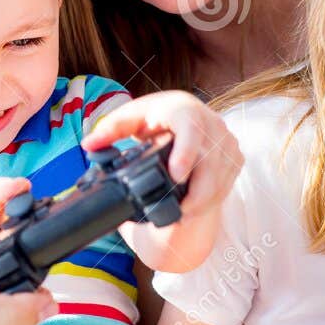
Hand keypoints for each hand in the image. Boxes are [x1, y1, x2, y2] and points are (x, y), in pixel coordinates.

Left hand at [83, 91, 241, 223]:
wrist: (184, 114)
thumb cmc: (154, 118)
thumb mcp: (129, 119)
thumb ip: (108, 131)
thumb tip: (89, 145)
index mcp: (184, 109)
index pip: (191, 130)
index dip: (185, 154)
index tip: (176, 177)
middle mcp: (211, 122)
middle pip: (211, 162)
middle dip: (196, 192)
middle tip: (178, 212)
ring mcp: (226, 139)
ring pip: (221, 176)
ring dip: (204, 200)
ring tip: (183, 214)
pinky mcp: (235, 154)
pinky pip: (227, 181)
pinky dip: (213, 198)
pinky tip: (196, 207)